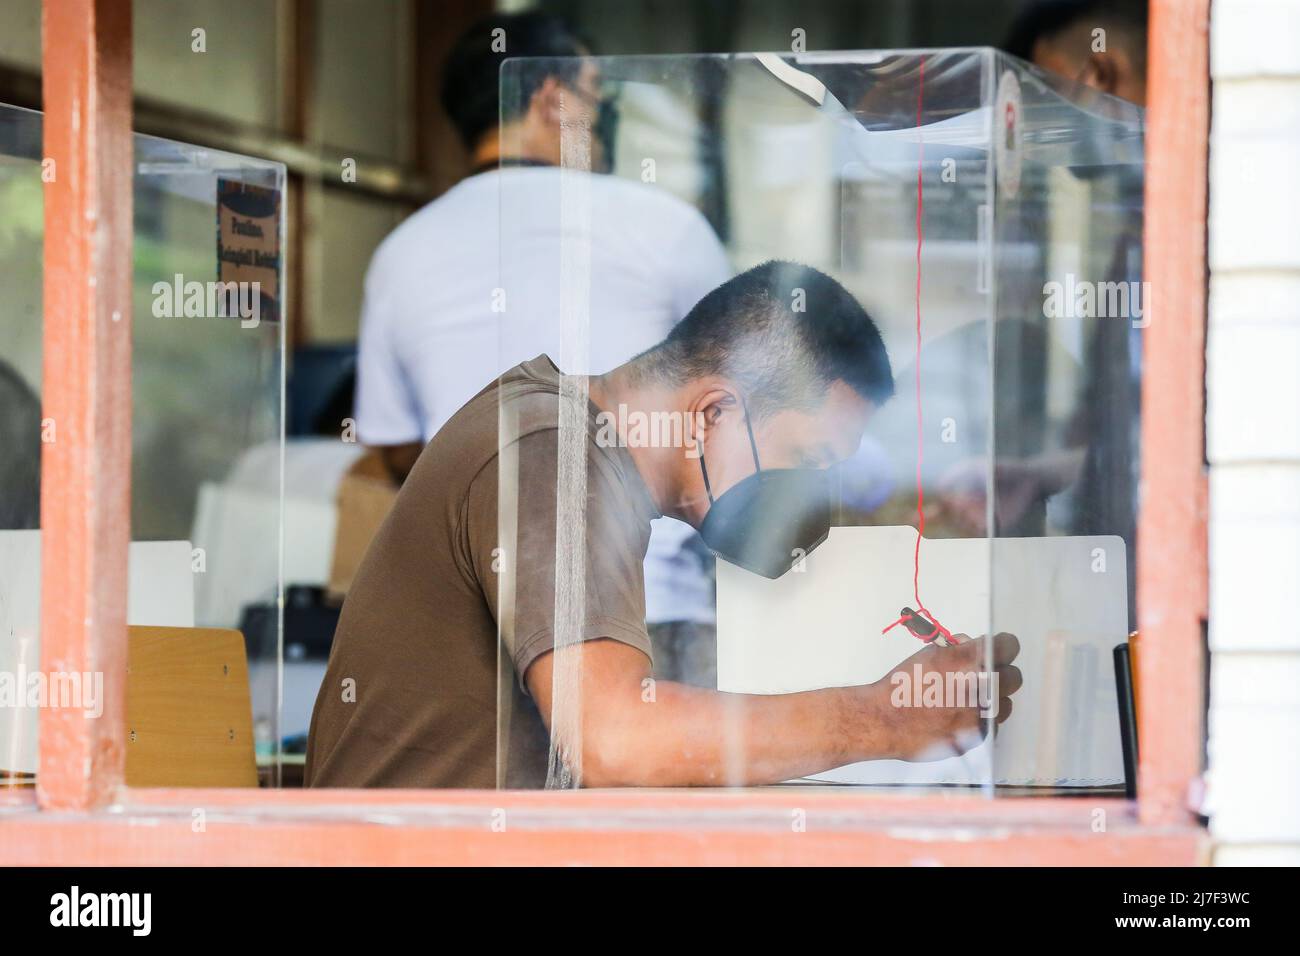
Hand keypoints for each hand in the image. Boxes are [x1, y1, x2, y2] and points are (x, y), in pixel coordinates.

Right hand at [873, 632, 1021, 761]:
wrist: (885, 719)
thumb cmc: (903, 684)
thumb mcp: (930, 654)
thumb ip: (958, 650)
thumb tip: (970, 650)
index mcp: (971, 660)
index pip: (1008, 646)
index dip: (1002, 647)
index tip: (997, 651)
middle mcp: (982, 686)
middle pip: (1013, 677)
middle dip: (1000, 675)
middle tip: (981, 679)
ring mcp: (982, 714)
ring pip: (1006, 704)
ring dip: (992, 701)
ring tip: (968, 702)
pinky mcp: (977, 736)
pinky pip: (991, 726)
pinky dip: (980, 722)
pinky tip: (959, 718)